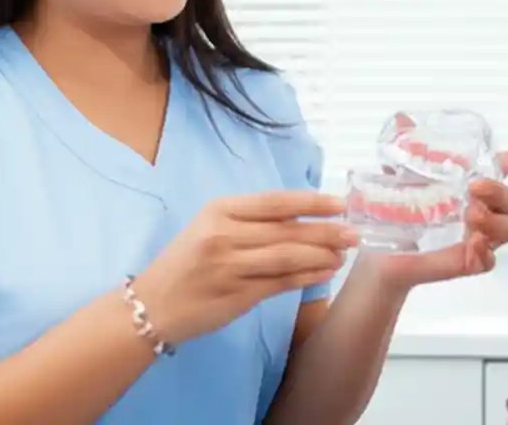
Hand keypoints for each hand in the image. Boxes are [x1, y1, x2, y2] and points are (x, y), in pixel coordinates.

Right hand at [133, 191, 357, 343]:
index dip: (312, 202)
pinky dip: (307, 278)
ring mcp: (229, 267)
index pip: (275, 202)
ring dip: (322, 255)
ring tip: (345, 254)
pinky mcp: (236, 296)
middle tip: (356, 232)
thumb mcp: (210, 228)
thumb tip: (304, 219)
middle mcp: (223, 235)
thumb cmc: (186, 263)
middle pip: (287, 230)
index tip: (341, 203)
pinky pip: (280, 284)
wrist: (151, 304)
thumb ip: (251, 223)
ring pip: (287, 257)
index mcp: (219, 211)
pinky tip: (326, 273)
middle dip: (326, 231)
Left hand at [361, 151, 507, 289]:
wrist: (378, 252)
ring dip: (496, 221)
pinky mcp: (465, 264)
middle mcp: (479, 213)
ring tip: (472, 214)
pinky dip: (485, 252)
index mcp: (468, 191)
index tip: (507, 157)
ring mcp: (475, 240)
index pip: (496, 175)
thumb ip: (406, 151)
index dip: (504, 165)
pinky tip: (472, 243)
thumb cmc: (395, 213)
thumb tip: (403, 118)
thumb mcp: (400, 178)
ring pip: (507, 230)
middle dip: (501, 191)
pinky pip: (488, 261)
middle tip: (476, 187)